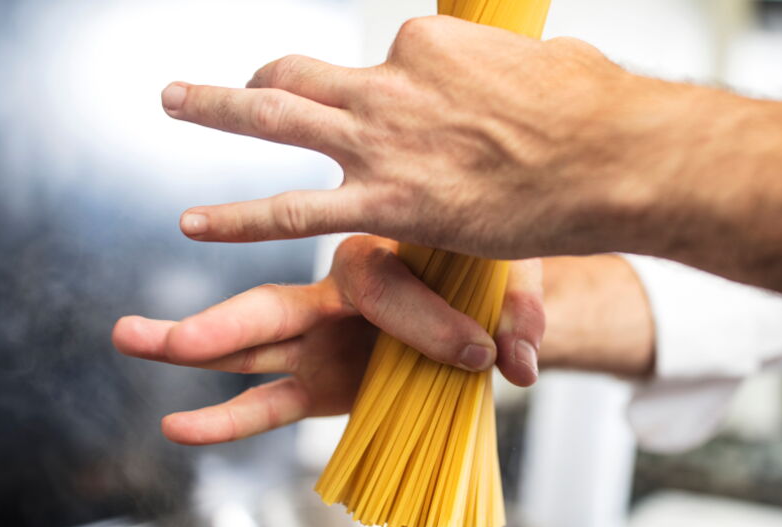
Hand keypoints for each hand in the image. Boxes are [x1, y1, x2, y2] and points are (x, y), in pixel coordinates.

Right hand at [112, 236, 543, 444]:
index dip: (425, 323)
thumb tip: (522, 363)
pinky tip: (178, 425)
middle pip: (271, 306)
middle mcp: (335, 291)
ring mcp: (321, 337)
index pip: (379, 287)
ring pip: (249, 345)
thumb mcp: (512, 280)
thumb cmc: (487, 273)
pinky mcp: (321, 380)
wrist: (481, 293)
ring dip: (192, 350)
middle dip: (217, 325)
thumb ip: (519, 316)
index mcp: (381, 249)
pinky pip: (268, 400)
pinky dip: (227, 417)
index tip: (479, 351)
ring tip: (129, 343)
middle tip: (151, 334)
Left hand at [159, 16, 669, 258]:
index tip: (407, 123)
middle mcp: (391, 84)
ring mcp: (381, 140)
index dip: (388, 95)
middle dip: (264, 78)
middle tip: (235, 83)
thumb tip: (519, 72)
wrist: (610, 156)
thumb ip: (509, 71)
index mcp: (429, 47)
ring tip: (171, 100)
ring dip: (215, 107)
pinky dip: (238, 218)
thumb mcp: (548, 66)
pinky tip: (195, 224)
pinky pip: (293, 211)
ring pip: (274, 116)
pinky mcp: (386, 201)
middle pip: (306, 73)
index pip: (382, 65)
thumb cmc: (595, 112)